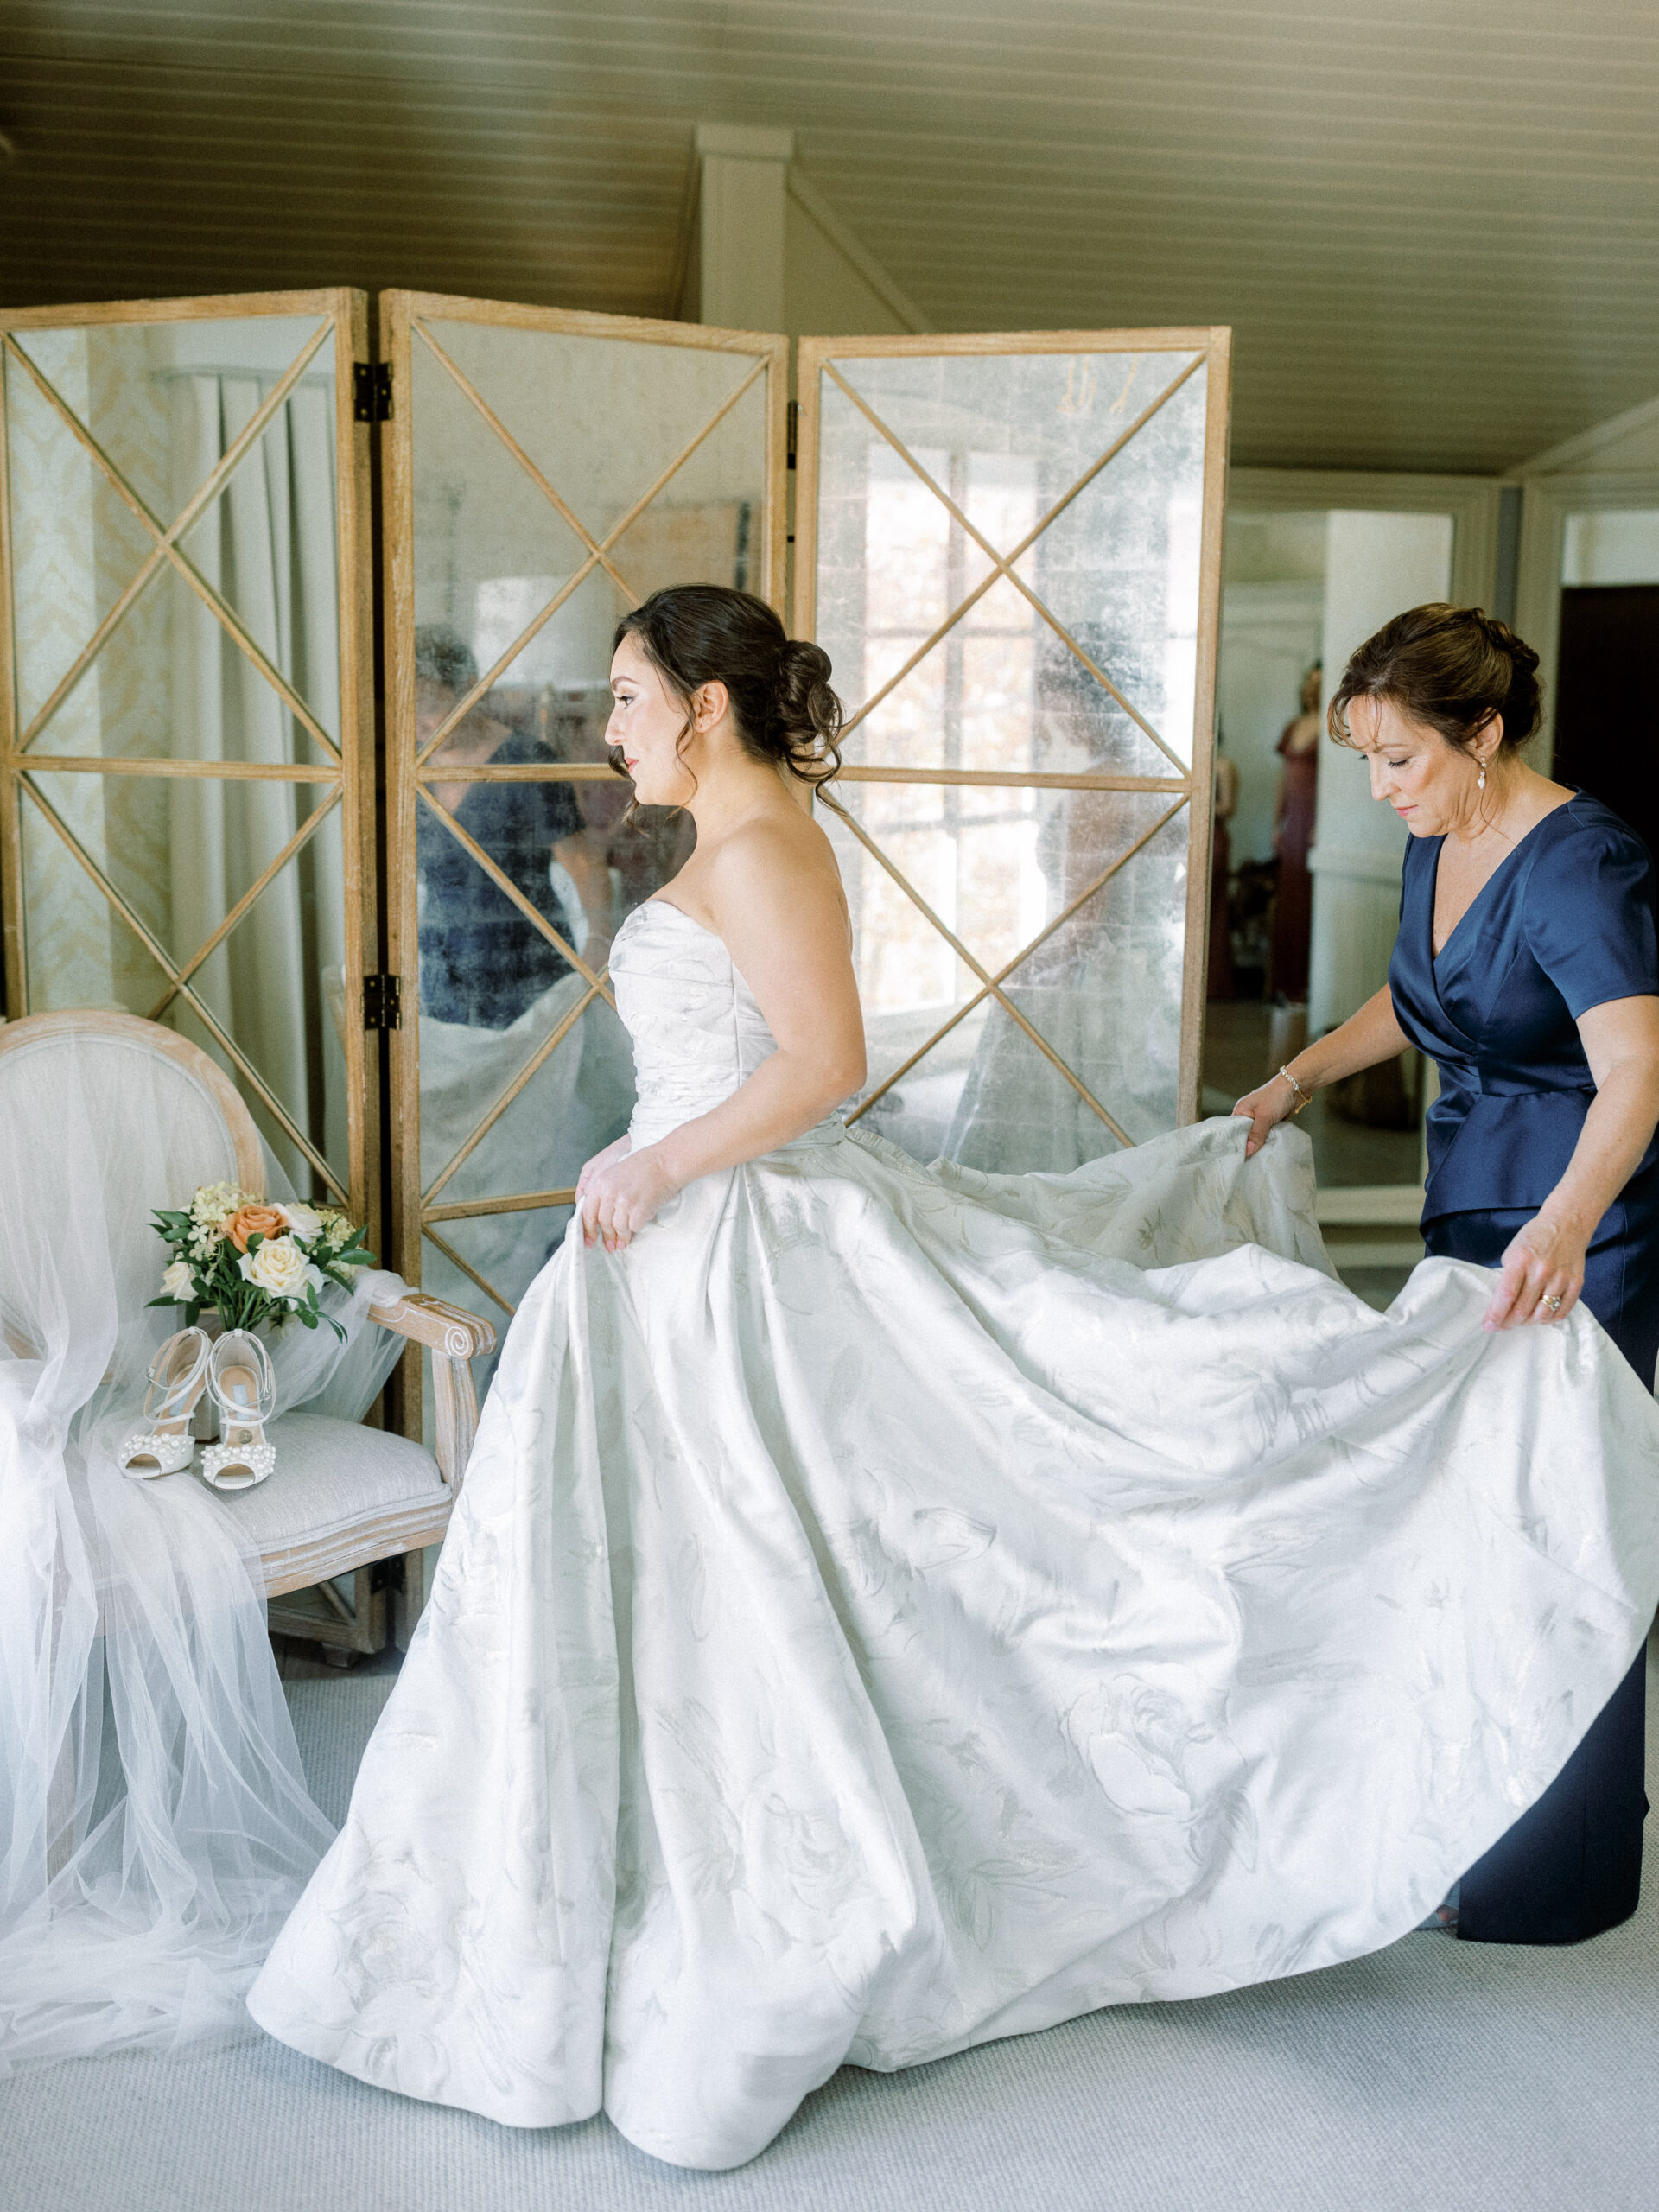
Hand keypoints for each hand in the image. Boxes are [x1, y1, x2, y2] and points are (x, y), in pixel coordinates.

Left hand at [577, 1138, 679, 1251]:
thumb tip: (598, 1217)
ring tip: (623, 1242)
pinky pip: (632, 1227)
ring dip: (620, 1237)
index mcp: (600, 1182)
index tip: (590, 1239)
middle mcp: (609, 1193)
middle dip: (606, 1236)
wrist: (666, 1162)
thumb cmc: (644, 1166)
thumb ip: (603, 1192)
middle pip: (602, 1222)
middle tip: (609, 1245)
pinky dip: (634, 1230)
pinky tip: (636, 1229)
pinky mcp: (638, 1210)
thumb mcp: (615, 1173)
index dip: (588, 1229)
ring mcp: (623, 1202)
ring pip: (617, 1228)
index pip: (587, 1212)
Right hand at [1232, 1073, 1299, 1157]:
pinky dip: (1268, 1141)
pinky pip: (1267, 1135)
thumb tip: (1247, 1152)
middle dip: (1248, 1145)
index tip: (1236, 1157)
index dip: (1234, 1143)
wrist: (1297, 1087)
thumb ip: (1256, 1134)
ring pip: (1257, 1136)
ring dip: (1260, 1144)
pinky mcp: (1271, 1122)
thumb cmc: (1277, 1096)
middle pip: (1245, 1135)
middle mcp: (1249, 1115)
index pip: (1233, 1130)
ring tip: (1258, 1158)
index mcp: (1241, 1110)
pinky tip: (1268, 1150)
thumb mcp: (1264, 1116)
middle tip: (1247, 1161)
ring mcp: (1261, 1119)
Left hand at [1484, 1214, 1585, 1330]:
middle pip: (1523, 1309)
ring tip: (1521, 1320)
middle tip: (1502, 1325)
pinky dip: (1549, 1319)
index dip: (1496, 1315)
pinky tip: (1540, 1316)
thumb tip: (1502, 1303)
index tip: (1488, 1326)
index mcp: (1521, 1261)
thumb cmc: (1534, 1238)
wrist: (1567, 1224)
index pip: (1506, 1295)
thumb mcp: (1513, 1252)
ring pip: (1542, 1314)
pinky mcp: (1576, 1283)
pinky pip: (1562, 1312)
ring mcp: (1561, 1278)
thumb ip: (1508, 1276)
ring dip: (1528, 1322)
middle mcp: (1541, 1271)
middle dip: (1509, 1322)